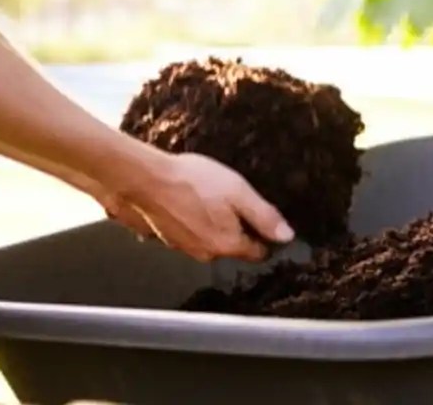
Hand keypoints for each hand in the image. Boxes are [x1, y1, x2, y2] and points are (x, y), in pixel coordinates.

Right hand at [120, 152, 294, 261]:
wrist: (145, 179)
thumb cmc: (193, 183)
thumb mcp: (239, 193)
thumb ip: (265, 217)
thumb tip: (287, 237)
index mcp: (228, 244)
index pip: (258, 253)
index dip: (266, 237)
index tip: (265, 221)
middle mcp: (206, 253)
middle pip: (233, 246)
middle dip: (238, 227)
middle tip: (234, 200)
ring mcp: (183, 247)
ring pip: (210, 239)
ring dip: (213, 223)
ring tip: (209, 197)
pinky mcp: (166, 237)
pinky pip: (189, 232)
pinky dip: (193, 220)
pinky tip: (189, 201)